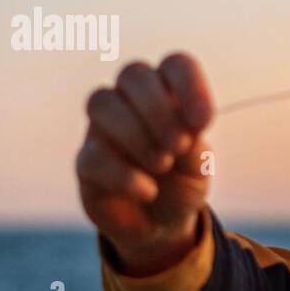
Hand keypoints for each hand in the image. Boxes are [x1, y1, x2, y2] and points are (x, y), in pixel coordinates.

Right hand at [76, 51, 214, 275]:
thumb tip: (183, 138)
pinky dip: (125, 175)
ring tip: (163, 165)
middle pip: (133, 73)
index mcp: (168, 95)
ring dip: (137, 134)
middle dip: (159, 109)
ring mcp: (103, 129)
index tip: (203, 123)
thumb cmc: (182, 183)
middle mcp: (131, 103)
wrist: (159, 225)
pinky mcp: (86, 163)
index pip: (176, 65)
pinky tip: (148, 191)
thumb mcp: (199, 168)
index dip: (190, 86)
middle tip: (179, 146)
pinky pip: (93, 155)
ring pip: (102, 101)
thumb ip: (195, 148)